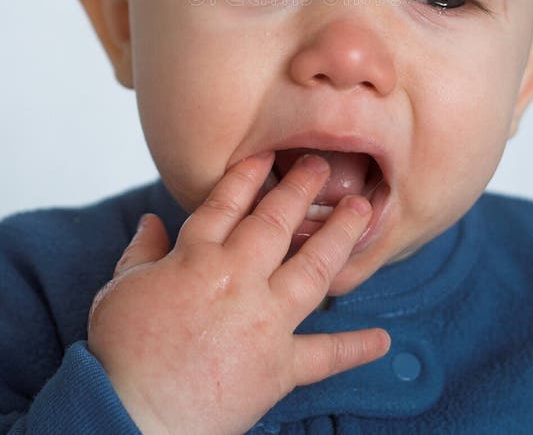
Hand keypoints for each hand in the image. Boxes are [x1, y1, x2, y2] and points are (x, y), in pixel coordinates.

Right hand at [87, 152, 390, 434]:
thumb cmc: (119, 353)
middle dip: (301, 188)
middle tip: (321, 164)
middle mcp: (237, 279)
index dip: (248, 175)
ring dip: (340, 238)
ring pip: (312, 269)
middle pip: (276, 223)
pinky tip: (382, 340)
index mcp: (195, 258)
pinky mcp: (278, 367)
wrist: (130, 416)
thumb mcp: (120, 289)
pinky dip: (354, 348)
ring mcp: (263, 321)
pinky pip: (324, 355)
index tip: (267, 155)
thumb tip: (150, 221)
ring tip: (363, 212)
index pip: (226, 203)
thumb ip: (140, 252)